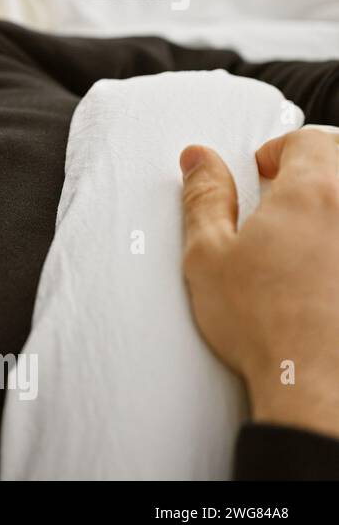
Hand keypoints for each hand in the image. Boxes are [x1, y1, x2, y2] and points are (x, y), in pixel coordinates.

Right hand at [179, 127, 338, 438]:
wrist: (314, 385)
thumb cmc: (262, 324)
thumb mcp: (208, 255)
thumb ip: (205, 198)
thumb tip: (199, 158)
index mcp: (312, 192)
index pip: (308, 139)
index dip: (281, 150)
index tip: (263, 174)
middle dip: (315, 171)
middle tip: (284, 202)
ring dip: (331, 210)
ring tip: (307, 240)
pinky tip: (325, 274)